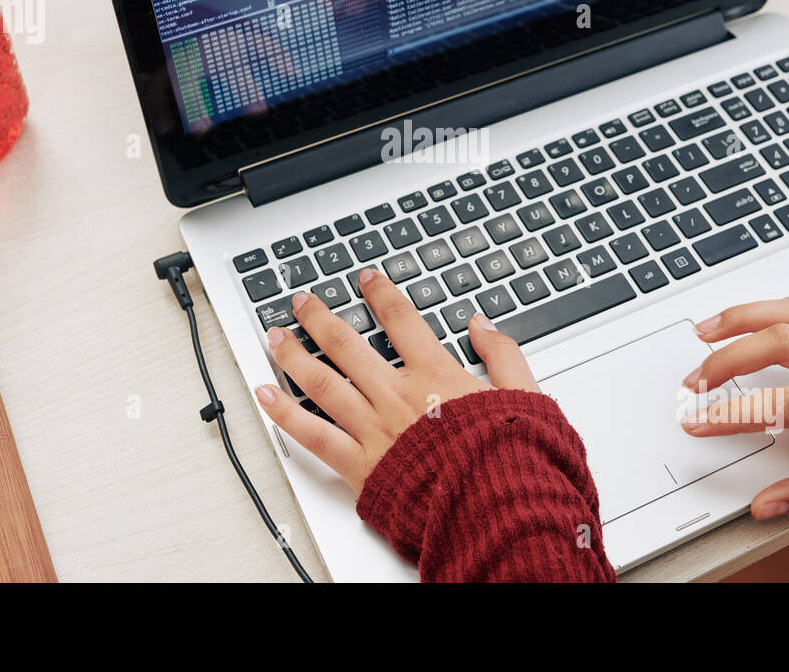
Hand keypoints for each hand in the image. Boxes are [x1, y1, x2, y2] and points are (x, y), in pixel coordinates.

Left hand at [254, 268, 539, 492]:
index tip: (366, 279)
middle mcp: (397, 396)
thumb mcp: (524, 396)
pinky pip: (312, 434)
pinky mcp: (359, 466)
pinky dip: (283, 413)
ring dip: (293, 355)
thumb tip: (482, 324)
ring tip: (275, 337)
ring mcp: (374, 430)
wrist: (494, 510)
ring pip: (321, 382)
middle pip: (347, 344)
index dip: (380, 293)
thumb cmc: (508, 459)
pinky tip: (264, 395)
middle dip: (319, 317)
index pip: (400, 319)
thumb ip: (504, 355)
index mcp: (436, 375)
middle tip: (301, 301)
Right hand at [681, 290, 788, 519]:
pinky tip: (764, 311)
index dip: (731, 414)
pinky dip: (787, 301)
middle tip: (695, 380)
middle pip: (779, 340)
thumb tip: (769, 504)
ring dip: (746, 315)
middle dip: (725, 357)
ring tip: (708, 330)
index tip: (699, 421)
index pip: (782, 404)